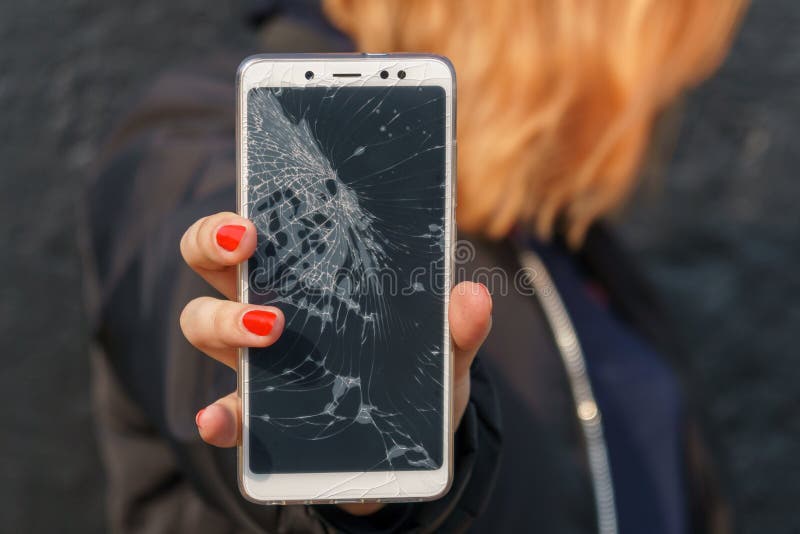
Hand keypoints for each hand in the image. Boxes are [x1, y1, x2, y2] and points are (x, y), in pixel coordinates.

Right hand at [179, 211, 492, 513]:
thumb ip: (459, 325)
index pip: (252, 233)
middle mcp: (267, 312)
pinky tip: (218, 418)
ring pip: (204, 326)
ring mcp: (257, 365)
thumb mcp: (444, 349)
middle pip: (211, 265)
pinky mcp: (258, 422)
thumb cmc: (416, 377)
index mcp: (306, 280)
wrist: (410, 449)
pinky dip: (217, 416)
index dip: (232, 219)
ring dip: (225, 322)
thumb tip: (472, 295)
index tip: (250, 219)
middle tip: (248, 246)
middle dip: (213, 246)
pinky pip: (226, 415)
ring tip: (269, 328)